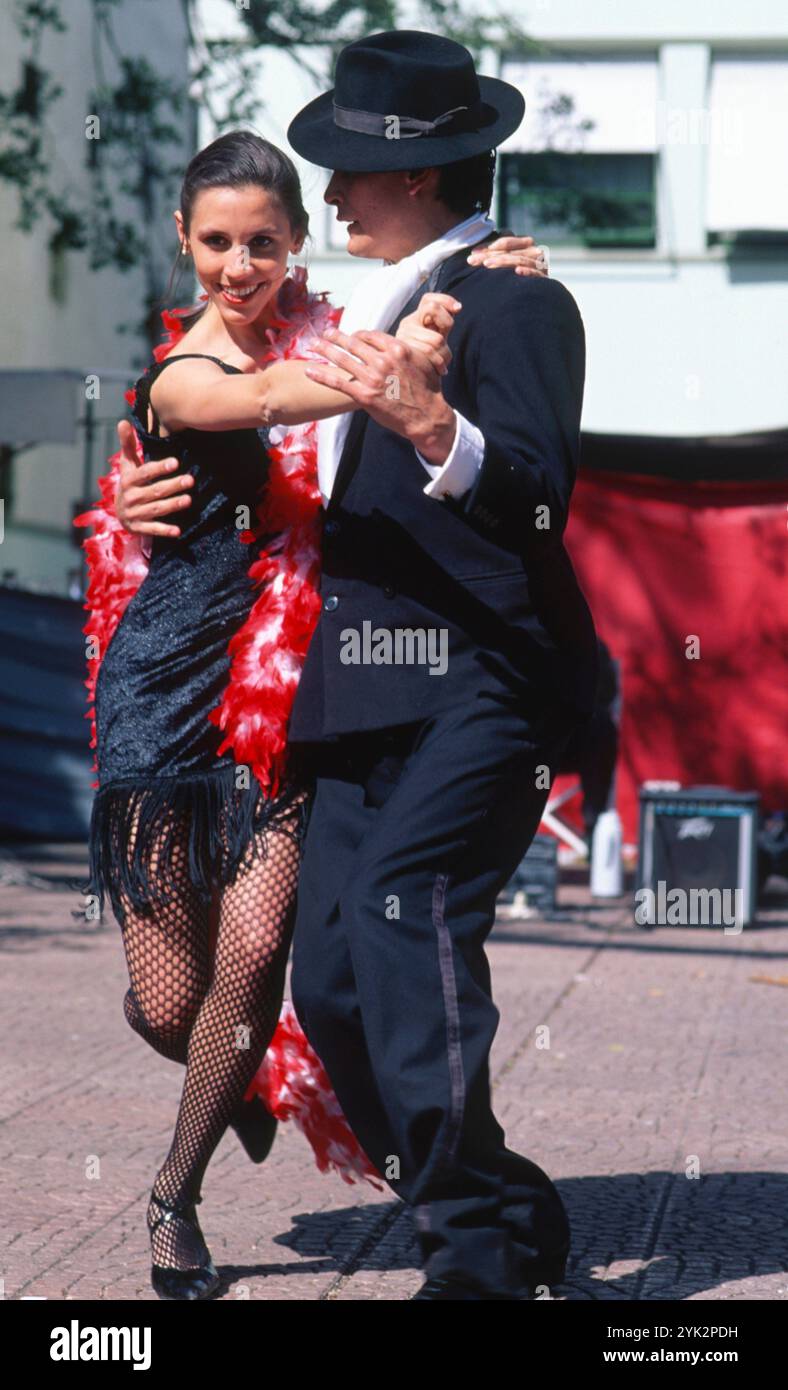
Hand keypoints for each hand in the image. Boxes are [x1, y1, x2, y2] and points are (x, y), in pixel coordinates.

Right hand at [114, 419, 192, 537]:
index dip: (159, 468)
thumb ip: (128, 444)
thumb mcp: (128, 465)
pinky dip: (164, 530)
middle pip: (154, 491)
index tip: (175, 462)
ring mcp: (134, 513)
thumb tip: (123, 421)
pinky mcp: (139, 528)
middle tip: (190, 480)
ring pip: (155, 509)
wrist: (120, 513)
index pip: (144, 473)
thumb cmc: (130, 483)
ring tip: (189, 500)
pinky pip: (152, 529)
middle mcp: (130, 497)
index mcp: (128, 480)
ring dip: (172, 505)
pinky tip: (178, 531)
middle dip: (172, 486)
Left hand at [304, 327, 455, 463]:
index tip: (351, 337)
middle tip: (326, 332)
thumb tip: (396, 344)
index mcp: (397, 349)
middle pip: (353, 343)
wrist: (426, 416)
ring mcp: (372, 378)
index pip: (370, 335)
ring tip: (314, 344)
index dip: (358, 335)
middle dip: (336, 336)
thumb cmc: (428, 389)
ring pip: (342, 359)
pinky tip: (309, 371)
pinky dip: (321, 376)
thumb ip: (406, 350)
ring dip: (324, 349)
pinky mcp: (364, 395)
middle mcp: (382, 361)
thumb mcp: (423, 361)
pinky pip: (338, 382)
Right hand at [395, 291, 460, 371]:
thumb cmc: (431, 359)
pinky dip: (439, 361)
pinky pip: (429, 351)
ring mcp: (404, 336)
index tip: (458, 309)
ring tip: (442, 364)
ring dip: (444, 352)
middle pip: (433, 309)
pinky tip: (441, 370)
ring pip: (435, 336)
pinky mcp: (404, 351)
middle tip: (445, 342)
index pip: (429, 299)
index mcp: (417, 318)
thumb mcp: (439, 338)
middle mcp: (408, 323)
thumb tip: (457, 307)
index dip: (444, 300)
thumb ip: (444, 323)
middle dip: (446, 323)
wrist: (414, 381)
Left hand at [467, 235, 548, 275]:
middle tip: (472, 260)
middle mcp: (535, 252)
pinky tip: (517, 271)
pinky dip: (527, 271)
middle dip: (489, 254)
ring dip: (502, 261)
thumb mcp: (504, 265)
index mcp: (526, 245)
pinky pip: (536, 273)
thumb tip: (474, 253)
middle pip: (510, 251)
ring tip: (487, 265)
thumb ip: (495, 255)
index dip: (488, 246)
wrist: (533, 306)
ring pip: (520, 259)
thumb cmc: (513, 283)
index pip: (506, 242)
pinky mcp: (545, 279)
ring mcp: (541, 265)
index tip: (472, 253)